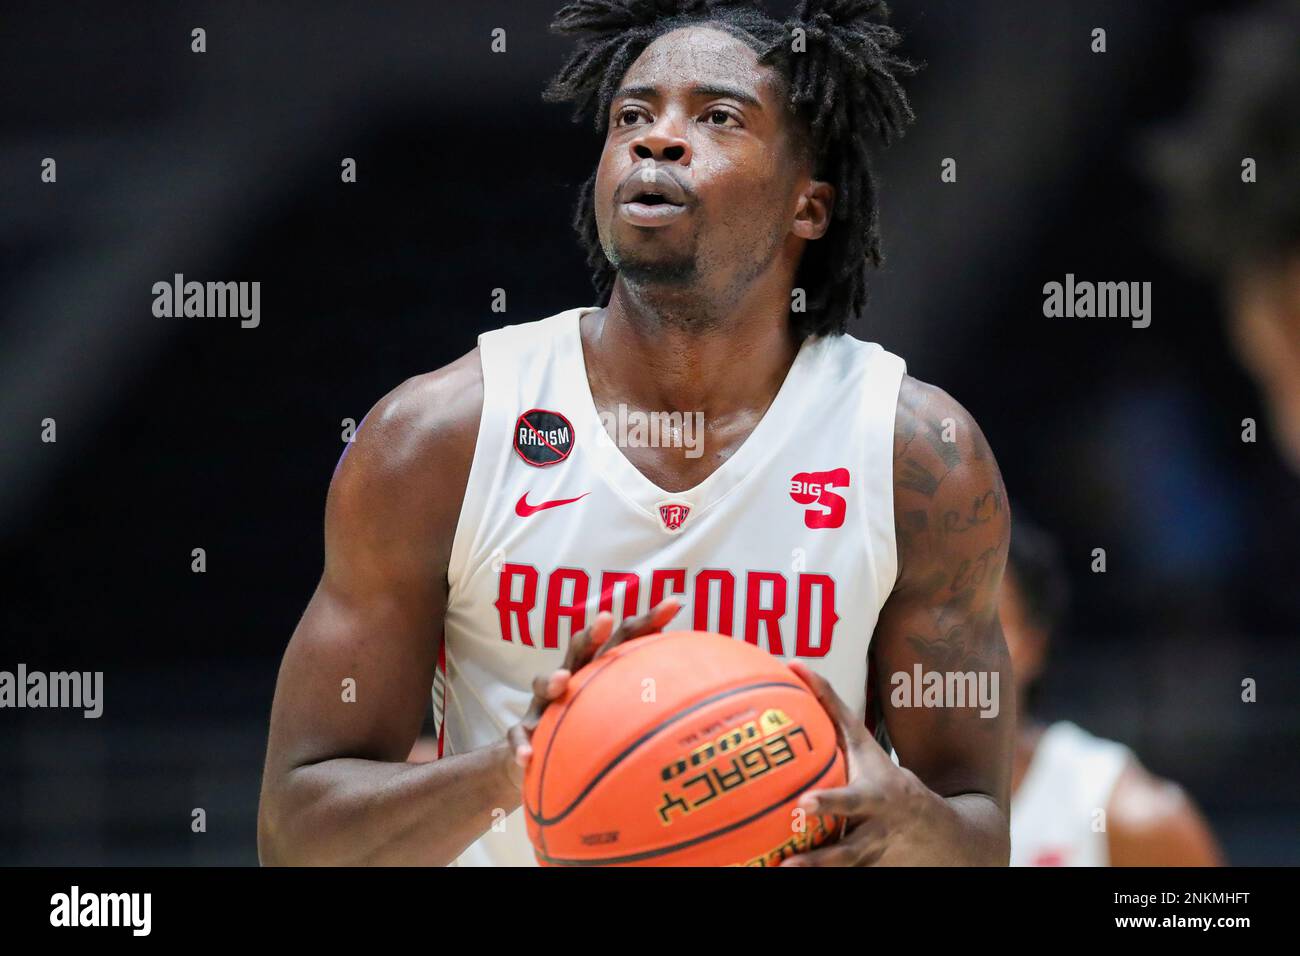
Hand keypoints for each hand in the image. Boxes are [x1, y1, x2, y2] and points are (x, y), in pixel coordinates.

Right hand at [503, 598, 680, 788]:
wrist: (539, 762)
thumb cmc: (590, 732)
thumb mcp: (620, 715)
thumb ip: (653, 703)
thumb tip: (710, 700)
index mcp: (599, 671)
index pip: (627, 639)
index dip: (649, 621)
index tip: (676, 603)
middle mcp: (570, 679)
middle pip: (581, 648)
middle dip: (595, 634)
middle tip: (607, 620)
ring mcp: (543, 705)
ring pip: (541, 685)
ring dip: (550, 680)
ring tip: (560, 682)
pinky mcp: (523, 732)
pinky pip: (517, 735)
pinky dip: (519, 744)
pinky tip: (526, 756)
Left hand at [780, 662, 941, 865]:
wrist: (937, 835)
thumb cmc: (885, 776)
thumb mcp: (863, 743)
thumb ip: (831, 705)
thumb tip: (793, 664)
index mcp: (877, 799)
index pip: (853, 801)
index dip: (831, 803)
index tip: (804, 803)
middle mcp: (874, 834)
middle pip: (849, 852)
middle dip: (822, 859)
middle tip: (787, 863)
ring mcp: (869, 861)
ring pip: (841, 871)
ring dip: (814, 874)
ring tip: (779, 873)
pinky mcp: (863, 874)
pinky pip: (838, 878)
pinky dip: (816, 876)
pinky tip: (776, 872)